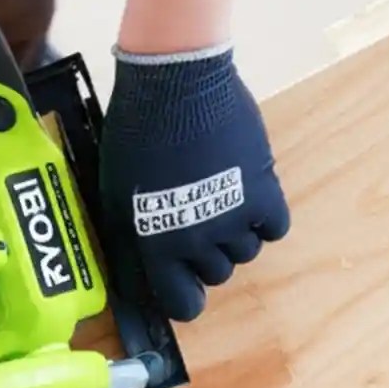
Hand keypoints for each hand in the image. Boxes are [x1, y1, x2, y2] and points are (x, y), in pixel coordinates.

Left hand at [100, 46, 289, 321]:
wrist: (174, 84)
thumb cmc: (134, 134)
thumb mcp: (114, 195)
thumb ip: (129, 240)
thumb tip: (138, 277)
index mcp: (156, 245)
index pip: (181, 304)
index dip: (183, 296)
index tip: (183, 283)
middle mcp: (198, 241)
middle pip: (216, 274)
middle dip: (205, 255)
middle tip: (194, 220)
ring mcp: (233, 217)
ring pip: (245, 252)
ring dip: (234, 234)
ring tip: (217, 199)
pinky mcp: (263, 191)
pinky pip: (274, 228)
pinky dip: (263, 218)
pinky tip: (246, 197)